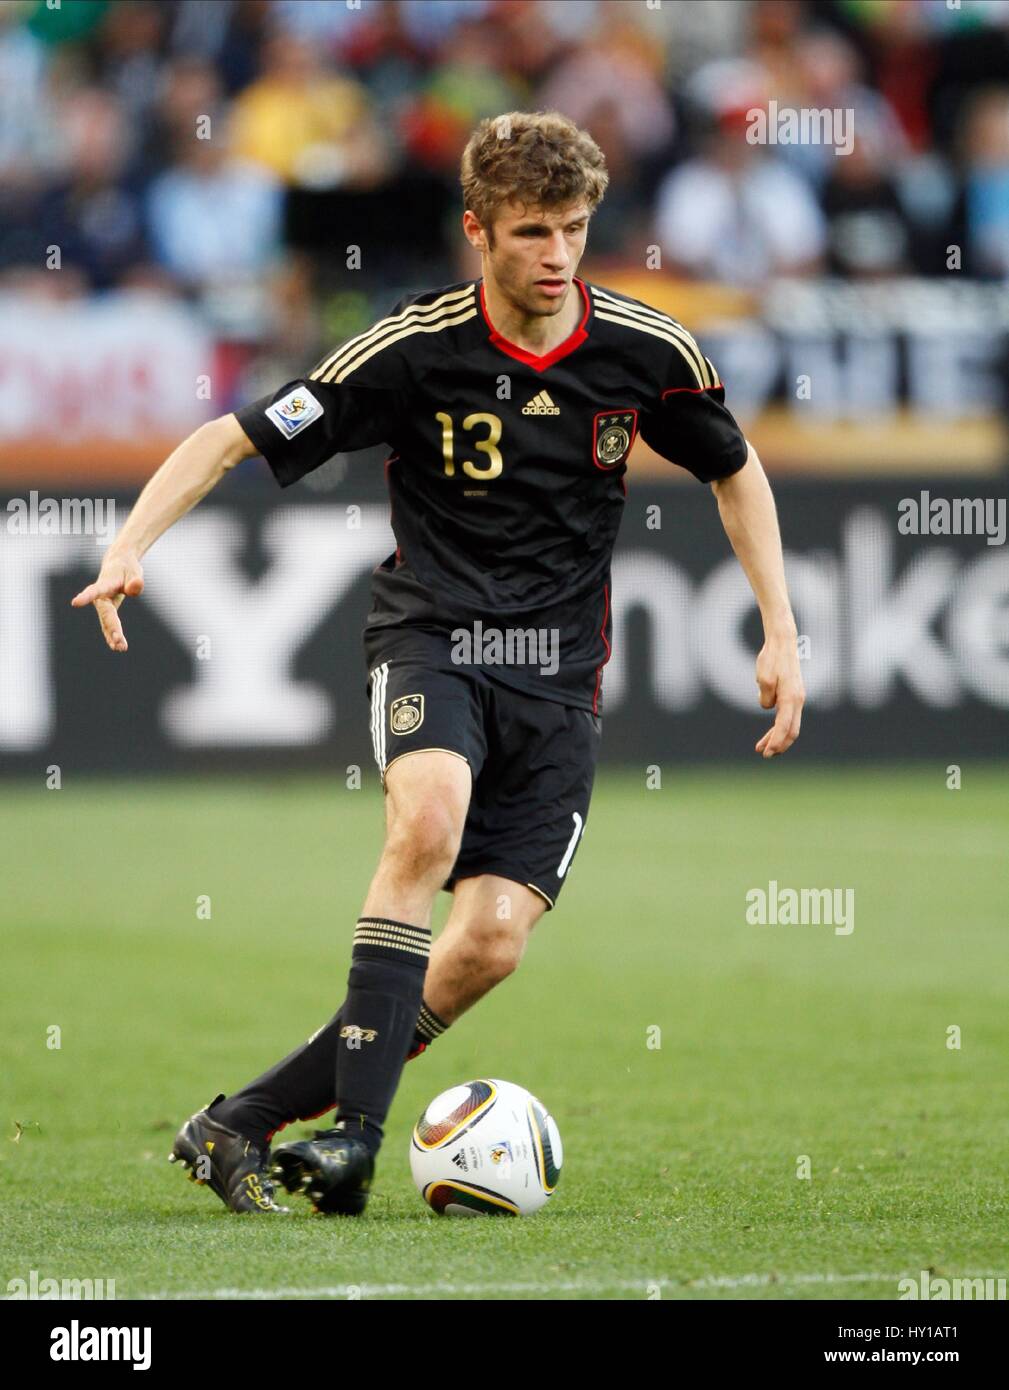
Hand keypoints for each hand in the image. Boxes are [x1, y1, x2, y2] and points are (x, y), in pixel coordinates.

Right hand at [70, 550, 144, 651]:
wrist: (119, 566)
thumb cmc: (126, 568)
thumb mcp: (133, 571)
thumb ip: (134, 580)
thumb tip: (136, 587)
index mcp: (104, 584)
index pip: (95, 591)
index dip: (86, 597)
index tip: (75, 603)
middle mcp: (100, 597)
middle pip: (105, 613)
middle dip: (112, 627)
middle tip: (119, 641)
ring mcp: (102, 606)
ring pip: (106, 622)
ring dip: (112, 636)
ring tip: (121, 648)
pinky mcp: (107, 612)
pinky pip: (109, 625)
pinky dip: (113, 635)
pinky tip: (117, 646)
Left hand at [754, 630, 803, 757]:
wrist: (783, 644)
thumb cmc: (772, 659)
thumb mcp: (763, 678)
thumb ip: (766, 696)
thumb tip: (768, 708)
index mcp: (791, 698)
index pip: (784, 727)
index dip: (775, 742)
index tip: (765, 753)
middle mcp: (798, 700)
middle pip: (791, 731)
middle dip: (778, 745)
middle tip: (764, 755)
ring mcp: (797, 698)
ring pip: (790, 725)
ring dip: (777, 738)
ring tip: (760, 747)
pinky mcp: (793, 696)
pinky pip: (787, 717)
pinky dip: (778, 727)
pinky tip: (768, 733)